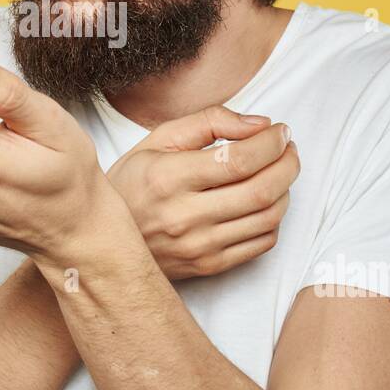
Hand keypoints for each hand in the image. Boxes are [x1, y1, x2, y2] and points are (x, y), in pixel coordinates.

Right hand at [106, 107, 299, 280]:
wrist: (101, 240)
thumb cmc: (132, 182)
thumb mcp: (158, 140)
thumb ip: (210, 122)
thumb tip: (260, 124)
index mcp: (168, 178)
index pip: (240, 160)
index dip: (271, 143)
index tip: (280, 131)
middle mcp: (184, 217)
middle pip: (261, 190)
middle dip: (288, 164)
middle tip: (288, 148)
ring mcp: (198, 247)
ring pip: (268, 218)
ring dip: (286, 190)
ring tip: (280, 170)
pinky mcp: (208, 267)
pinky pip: (261, 244)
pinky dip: (274, 218)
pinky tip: (264, 200)